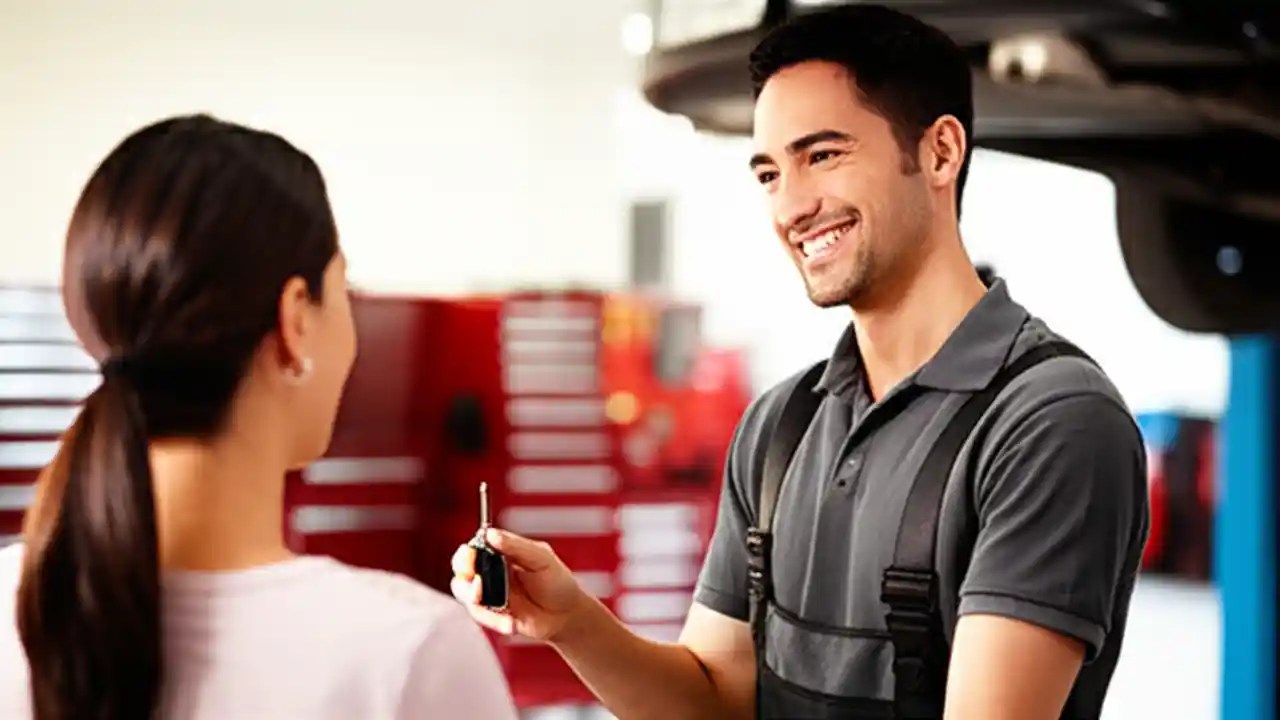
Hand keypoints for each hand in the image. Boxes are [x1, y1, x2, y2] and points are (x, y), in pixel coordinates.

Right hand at [450, 529, 590, 643]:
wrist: (567, 615)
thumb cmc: (557, 582)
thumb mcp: (541, 557)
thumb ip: (515, 545)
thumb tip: (490, 534)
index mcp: (500, 554)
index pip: (473, 549)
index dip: (467, 554)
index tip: (472, 557)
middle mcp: (491, 573)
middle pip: (461, 572)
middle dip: (464, 578)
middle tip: (479, 584)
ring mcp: (490, 595)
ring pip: (464, 596)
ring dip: (475, 601)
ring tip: (497, 605)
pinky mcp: (493, 615)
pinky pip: (481, 617)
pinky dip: (494, 621)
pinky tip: (512, 624)